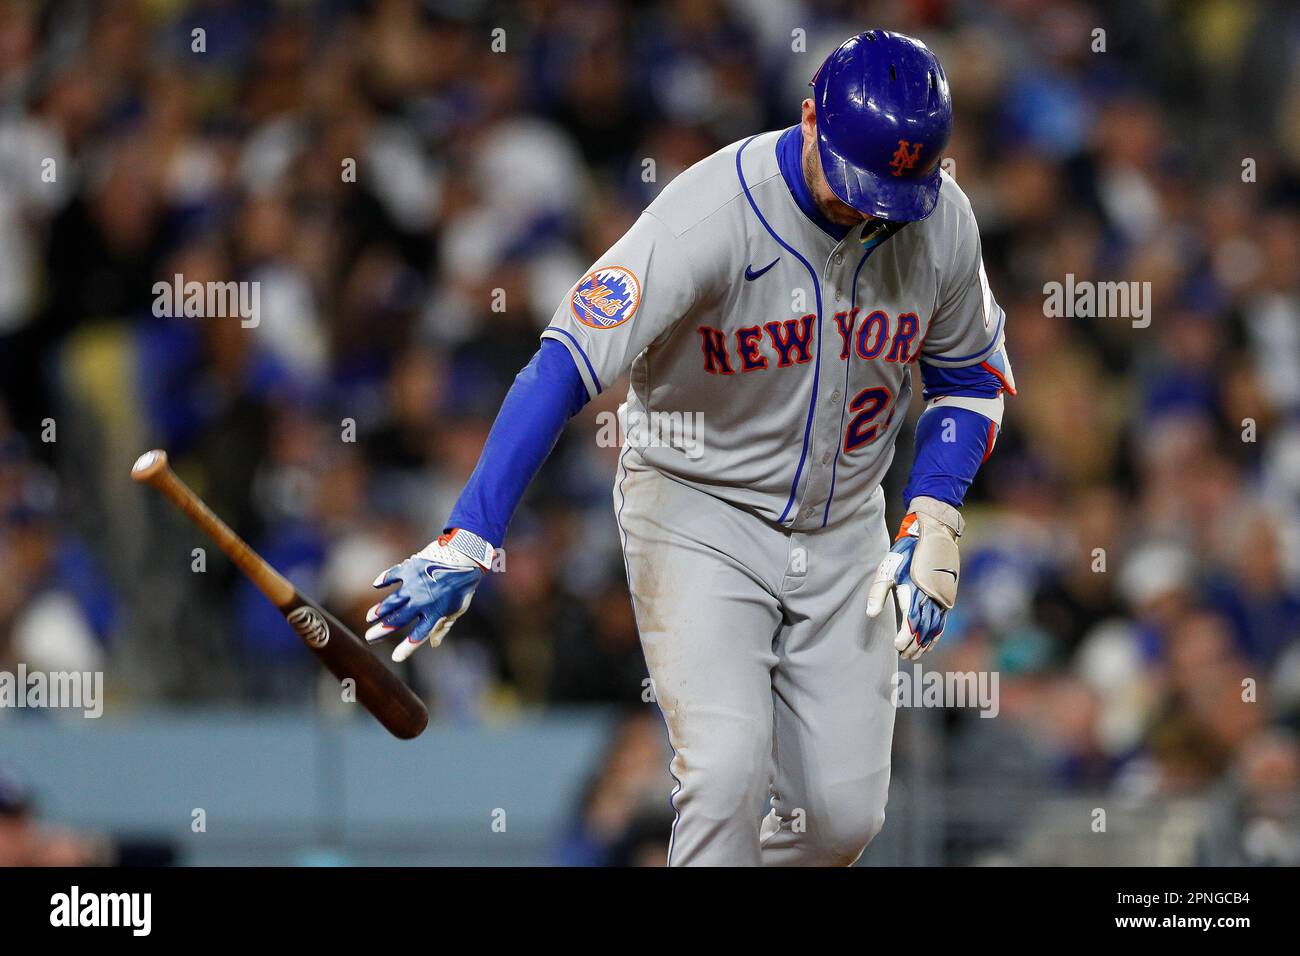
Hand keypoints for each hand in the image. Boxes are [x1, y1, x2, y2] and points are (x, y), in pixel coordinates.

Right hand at [365, 529, 493, 661]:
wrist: (466, 557)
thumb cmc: (462, 586)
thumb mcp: (457, 608)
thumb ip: (443, 626)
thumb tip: (433, 644)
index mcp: (436, 612)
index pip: (419, 635)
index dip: (407, 648)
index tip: (396, 657)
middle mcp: (422, 601)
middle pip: (398, 620)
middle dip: (382, 630)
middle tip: (370, 637)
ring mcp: (414, 584)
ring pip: (392, 601)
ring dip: (379, 610)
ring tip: (369, 617)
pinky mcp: (410, 568)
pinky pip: (393, 575)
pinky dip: (384, 579)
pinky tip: (376, 584)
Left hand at [865, 497, 962, 659]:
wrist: (931, 537)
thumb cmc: (904, 555)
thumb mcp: (886, 571)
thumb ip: (877, 594)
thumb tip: (870, 615)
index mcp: (915, 593)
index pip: (912, 622)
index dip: (906, 637)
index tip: (897, 647)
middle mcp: (931, 598)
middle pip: (924, 629)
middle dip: (914, 644)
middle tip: (904, 655)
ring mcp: (940, 599)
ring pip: (934, 627)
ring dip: (925, 642)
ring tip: (915, 654)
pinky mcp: (945, 597)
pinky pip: (942, 622)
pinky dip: (936, 634)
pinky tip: (930, 643)